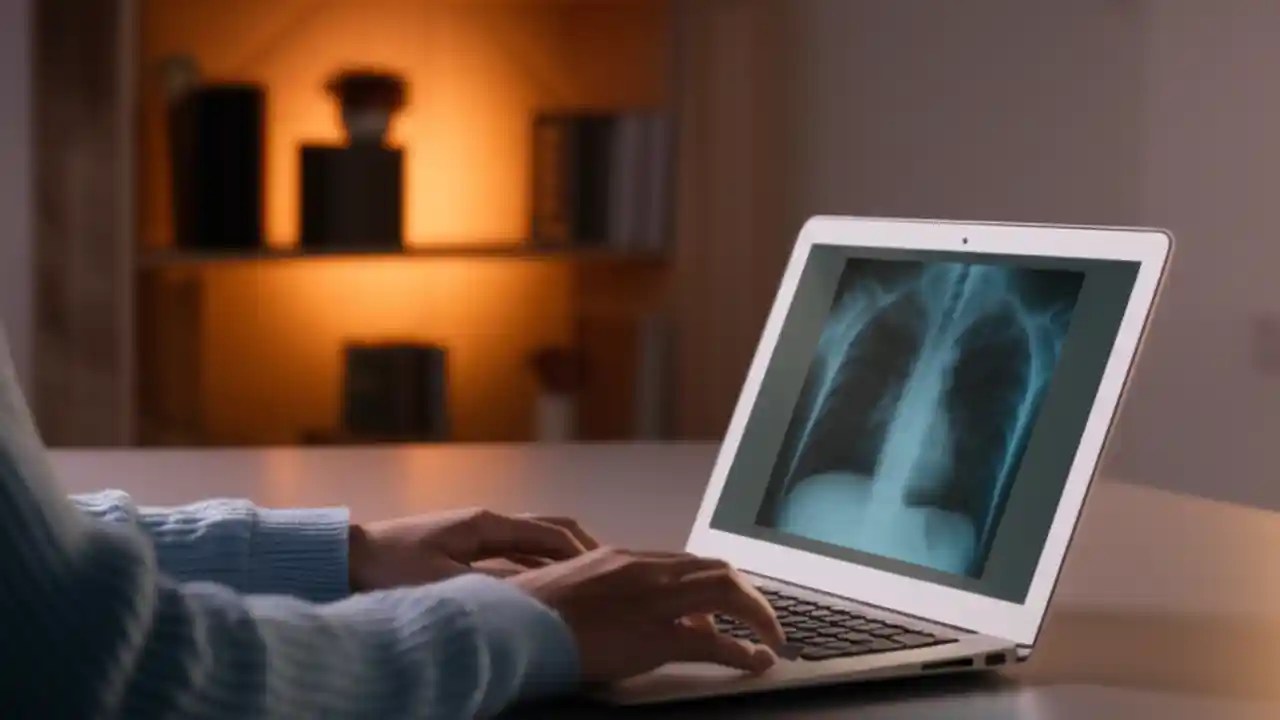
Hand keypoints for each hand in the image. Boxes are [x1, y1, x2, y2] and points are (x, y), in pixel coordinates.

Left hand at [349, 508, 598, 591]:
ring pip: (533, 541)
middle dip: (582, 549)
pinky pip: (515, 552)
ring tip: (586, 581)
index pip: (552, 534)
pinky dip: (538, 564)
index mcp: (487, 525)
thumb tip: (539, 592)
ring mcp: (476, 532)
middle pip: (549, 529)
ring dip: (561, 558)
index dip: (585, 552)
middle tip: (609, 573)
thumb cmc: (390, 570)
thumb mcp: (445, 583)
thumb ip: (495, 587)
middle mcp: (486, 522)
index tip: (611, 570)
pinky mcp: (464, 545)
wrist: (346, 556)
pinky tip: (546, 586)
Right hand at [511, 548, 784, 681]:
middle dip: (749, 595)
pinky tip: (755, 662)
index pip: (688, 562)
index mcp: (626, 559)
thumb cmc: (532, 613)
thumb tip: (619, 609)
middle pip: (718, 570)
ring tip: (772, 638)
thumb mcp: (573, 588)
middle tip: (763, 620)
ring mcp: (653, 602)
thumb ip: (605, 592)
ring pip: (727, 595)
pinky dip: (742, 653)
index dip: (716, 583)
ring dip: (758, 616)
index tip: (726, 606)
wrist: (514, 624)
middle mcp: (646, 572)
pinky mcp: (654, 638)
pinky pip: (713, 644)